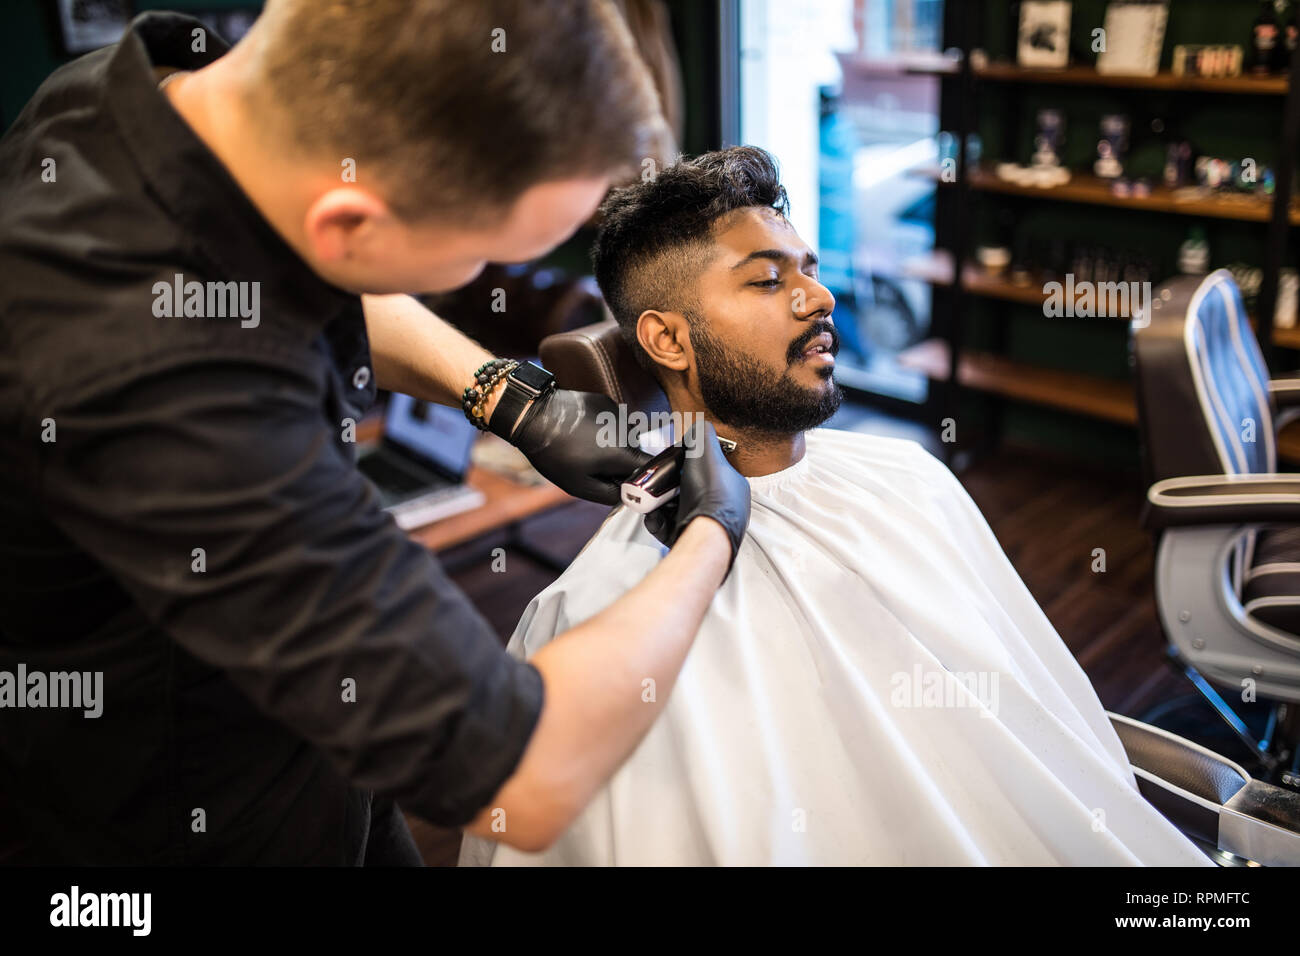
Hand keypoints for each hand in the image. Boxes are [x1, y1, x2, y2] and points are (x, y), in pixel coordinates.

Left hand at [506, 388, 652, 505]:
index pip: (648, 470)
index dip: (637, 481)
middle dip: (620, 465)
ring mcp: (617, 412)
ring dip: (612, 447)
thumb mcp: (579, 486)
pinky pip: (614, 422)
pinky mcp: (606, 402)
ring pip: (625, 438)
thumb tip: (630, 497)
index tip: (620, 484)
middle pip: (636, 454)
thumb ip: (610, 495)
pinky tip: (582, 433)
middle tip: (593, 469)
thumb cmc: (553, 453)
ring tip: (584, 449)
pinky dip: (604, 430)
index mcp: (622, 452)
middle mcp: (626, 429)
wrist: (533, 415)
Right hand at [643, 420, 749, 575]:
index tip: (673, 463)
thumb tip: (696, 430)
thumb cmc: (710, 494)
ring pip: (675, 508)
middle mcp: (722, 508)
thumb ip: (702, 434)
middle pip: (688, 490)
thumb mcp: (707, 451)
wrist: (704, 533)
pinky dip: (657, 520)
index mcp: (733, 487)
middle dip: (668, 486)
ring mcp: (705, 526)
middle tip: (657, 484)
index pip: (709, 470)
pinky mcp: (691, 539)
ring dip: (659, 503)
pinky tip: (653, 515)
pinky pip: (668, 526)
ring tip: (651, 500)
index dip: (689, 464)